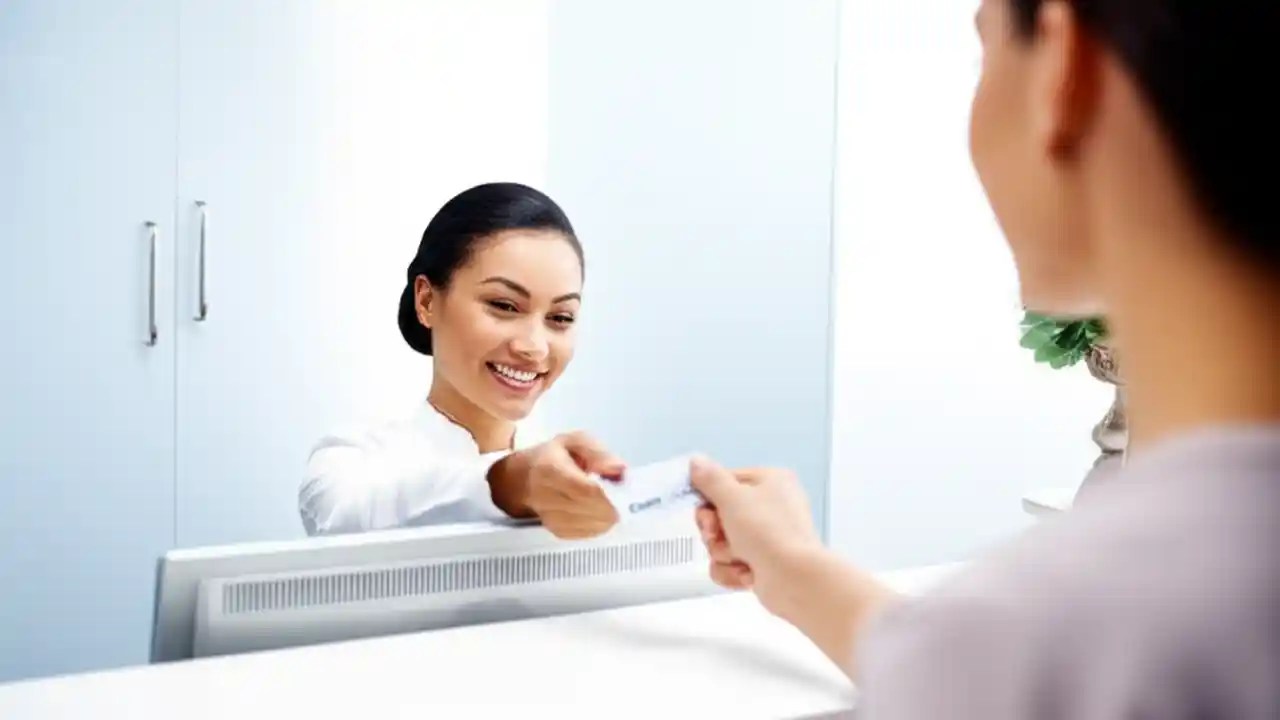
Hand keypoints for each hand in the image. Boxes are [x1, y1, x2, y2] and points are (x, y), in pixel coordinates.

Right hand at [490, 432, 624, 539]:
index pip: (583, 489)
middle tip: (625, 499)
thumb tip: (620, 470)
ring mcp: (550, 518)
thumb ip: (599, 453)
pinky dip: (599, 525)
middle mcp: (546, 497)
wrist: (521, 479)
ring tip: (614, 505)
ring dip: (607, 517)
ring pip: (588, 525)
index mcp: (550, 469)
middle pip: (587, 509)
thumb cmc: (552, 457)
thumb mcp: (575, 442)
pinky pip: (585, 533)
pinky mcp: (557, 531)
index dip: (607, 494)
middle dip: (611, 506)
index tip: (623, 491)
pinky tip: (602, 514)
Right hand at [690, 457, 822, 615]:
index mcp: (771, 482)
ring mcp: (768, 537)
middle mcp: (772, 507)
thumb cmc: (768, 532)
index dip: (709, 499)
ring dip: (724, 553)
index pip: (725, 483)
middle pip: (721, 514)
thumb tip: (697, 461)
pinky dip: (733, 571)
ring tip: (741, 557)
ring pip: (723, 542)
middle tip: (718, 535)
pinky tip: (747, 573)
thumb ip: (710, 479)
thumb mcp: (733, 497)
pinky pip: (731, 564)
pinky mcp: (763, 563)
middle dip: (715, 531)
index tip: (706, 512)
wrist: (794, 579)